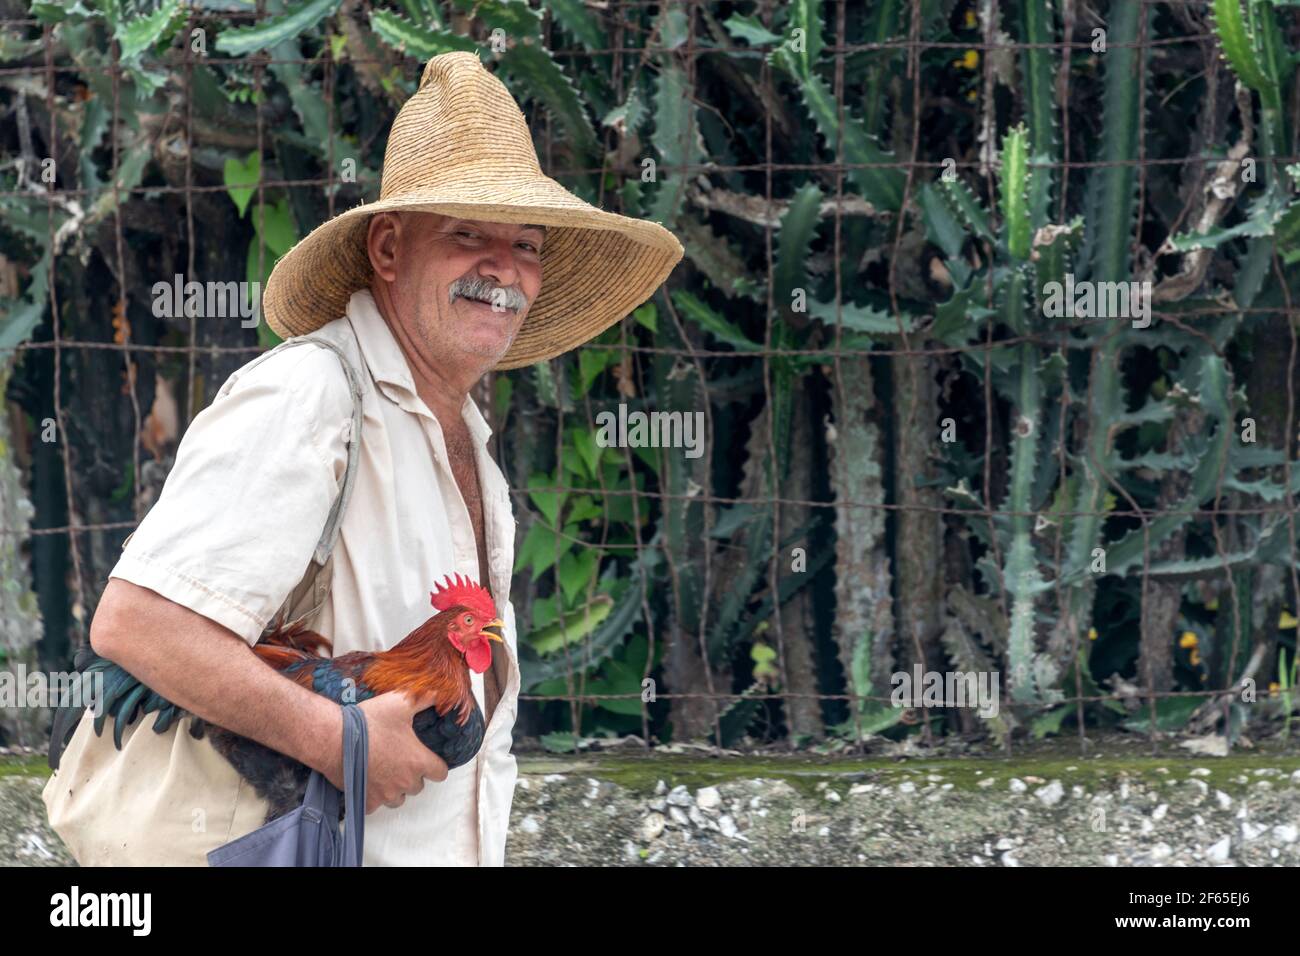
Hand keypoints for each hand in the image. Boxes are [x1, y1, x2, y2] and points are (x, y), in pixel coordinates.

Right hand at [342, 689, 448, 813]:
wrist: (334, 737)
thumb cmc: (370, 721)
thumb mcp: (401, 703)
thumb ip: (424, 699)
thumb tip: (440, 693)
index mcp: (418, 761)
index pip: (440, 773)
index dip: (435, 765)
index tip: (427, 759)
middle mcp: (405, 782)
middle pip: (418, 786)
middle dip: (412, 775)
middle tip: (400, 759)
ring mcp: (386, 795)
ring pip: (398, 799)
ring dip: (395, 788)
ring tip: (384, 770)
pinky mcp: (367, 800)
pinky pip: (376, 806)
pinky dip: (373, 797)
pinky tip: (368, 781)